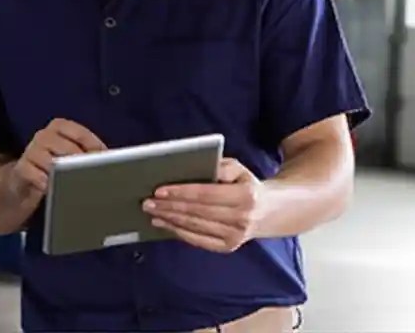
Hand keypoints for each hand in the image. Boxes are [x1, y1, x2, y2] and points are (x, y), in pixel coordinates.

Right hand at [6, 118, 105, 200]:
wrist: (22, 182)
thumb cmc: (53, 166)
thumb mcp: (70, 156)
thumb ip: (87, 154)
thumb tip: (111, 159)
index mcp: (59, 127)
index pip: (80, 133)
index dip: (94, 147)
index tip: (106, 161)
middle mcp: (43, 135)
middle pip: (68, 148)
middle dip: (82, 164)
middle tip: (93, 177)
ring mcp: (30, 151)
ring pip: (52, 161)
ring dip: (64, 174)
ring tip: (74, 184)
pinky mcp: (20, 169)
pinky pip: (35, 175)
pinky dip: (45, 182)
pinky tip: (52, 189)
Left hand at [142, 157, 266, 252]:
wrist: (267, 212)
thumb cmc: (245, 185)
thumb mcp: (239, 169)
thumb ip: (221, 166)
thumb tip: (198, 167)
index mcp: (245, 195)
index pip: (206, 194)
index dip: (181, 193)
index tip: (159, 190)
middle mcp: (241, 218)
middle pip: (197, 212)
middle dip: (169, 207)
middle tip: (147, 202)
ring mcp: (235, 236)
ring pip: (195, 227)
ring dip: (170, 220)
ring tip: (152, 212)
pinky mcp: (227, 247)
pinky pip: (198, 240)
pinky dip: (179, 232)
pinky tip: (164, 224)